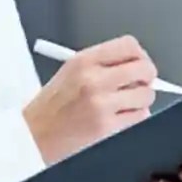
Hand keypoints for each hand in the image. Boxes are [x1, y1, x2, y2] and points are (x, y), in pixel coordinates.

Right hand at [22, 35, 157, 163]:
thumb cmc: (52, 107)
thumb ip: (103, 64)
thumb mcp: (70, 72)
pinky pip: (140, 117)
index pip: (129, 45)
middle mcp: (93, 79)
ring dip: (141, 100)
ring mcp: (101, 104)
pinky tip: (120, 118)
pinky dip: (136, 117)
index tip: (139, 63)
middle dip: (147, 77)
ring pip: (146, 95)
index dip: (140, 54)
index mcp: (84, 61)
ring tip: (125, 105)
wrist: (33, 136)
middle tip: (141, 84)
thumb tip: (137, 64)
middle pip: (143, 68)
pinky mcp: (106, 128)